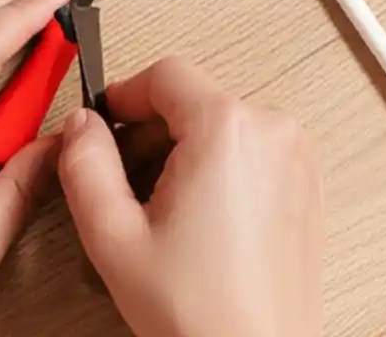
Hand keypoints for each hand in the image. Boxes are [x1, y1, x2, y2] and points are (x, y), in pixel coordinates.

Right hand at [57, 58, 322, 336]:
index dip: (124, 95)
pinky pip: (250, 151)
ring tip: (156, 212)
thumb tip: (80, 127)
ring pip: (221, 125)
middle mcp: (273, 130)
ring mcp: (296, 157)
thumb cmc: (201, 312)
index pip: (166, 74)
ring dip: (181, 152)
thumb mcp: (113, 235)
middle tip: (120, 182)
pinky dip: (216, 169)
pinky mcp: (305, 184)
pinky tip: (194, 220)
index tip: (101, 123)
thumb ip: (84, 165)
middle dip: (150, 132)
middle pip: (194, 99)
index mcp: (228, 128)